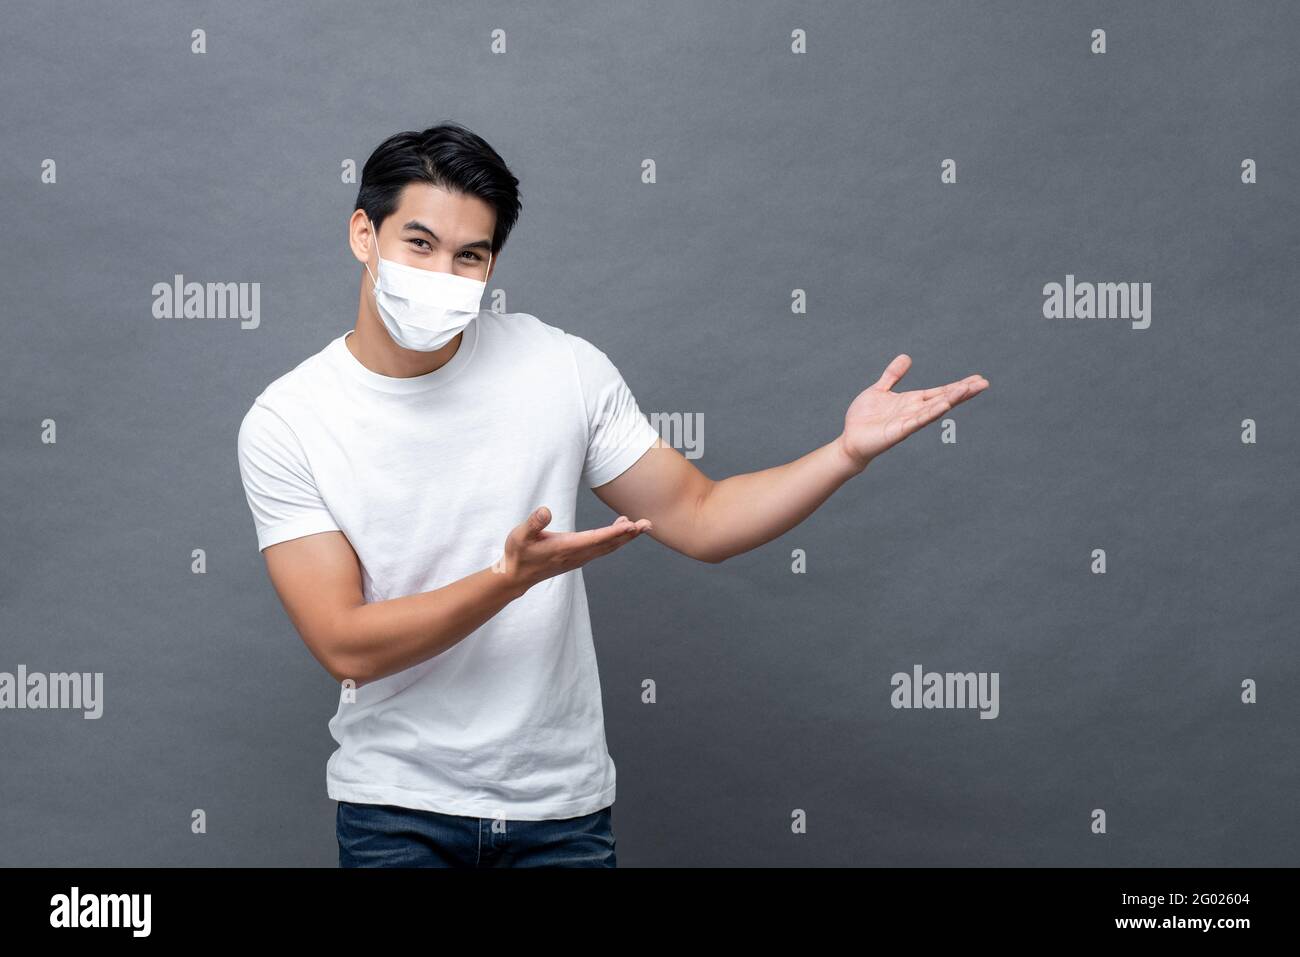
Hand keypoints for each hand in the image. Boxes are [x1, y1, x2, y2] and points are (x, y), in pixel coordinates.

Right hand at [493, 506, 652, 595]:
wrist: (516, 576)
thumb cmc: (518, 553)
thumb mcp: (519, 535)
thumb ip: (533, 523)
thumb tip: (545, 511)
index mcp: (565, 548)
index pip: (595, 539)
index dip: (614, 532)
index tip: (631, 524)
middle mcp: (576, 555)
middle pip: (608, 544)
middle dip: (629, 534)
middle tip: (648, 524)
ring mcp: (579, 558)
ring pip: (608, 548)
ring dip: (626, 537)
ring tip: (641, 525)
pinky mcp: (578, 558)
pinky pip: (602, 549)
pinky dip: (615, 540)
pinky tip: (622, 530)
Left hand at [836, 355, 987, 470]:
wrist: (851, 440)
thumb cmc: (864, 418)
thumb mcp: (879, 390)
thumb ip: (893, 375)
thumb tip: (906, 357)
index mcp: (912, 401)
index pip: (940, 391)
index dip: (958, 385)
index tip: (978, 378)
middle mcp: (915, 411)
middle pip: (944, 398)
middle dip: (963, 391)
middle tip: (984, 383)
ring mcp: (909, 421)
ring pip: (935, 408)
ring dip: (952, 399)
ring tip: (969, 389)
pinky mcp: (900, 431)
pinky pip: (918, 420)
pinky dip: (932, 413)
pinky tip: (944, 405)